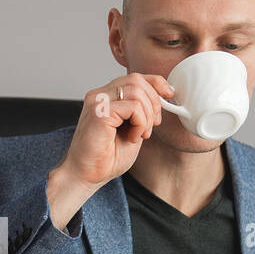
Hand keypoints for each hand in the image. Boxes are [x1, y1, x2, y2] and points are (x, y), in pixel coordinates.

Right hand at [46, 73, 173, 228]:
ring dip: (146, 115)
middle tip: (151, 126)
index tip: (169, 95)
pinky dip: (140, 123)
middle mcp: (99, 95)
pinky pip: (133, 106)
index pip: (134, 77)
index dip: (156, 83)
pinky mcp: (99, 112)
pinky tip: (132, 137)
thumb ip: (142, 112)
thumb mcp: (133, 129)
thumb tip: (163, 98)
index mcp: (106, 97)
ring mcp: (98, 101)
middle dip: (153, 103)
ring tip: (140, 134)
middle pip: (137, 80)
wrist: (85, 176)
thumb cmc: (106, 158)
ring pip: (137, 91)